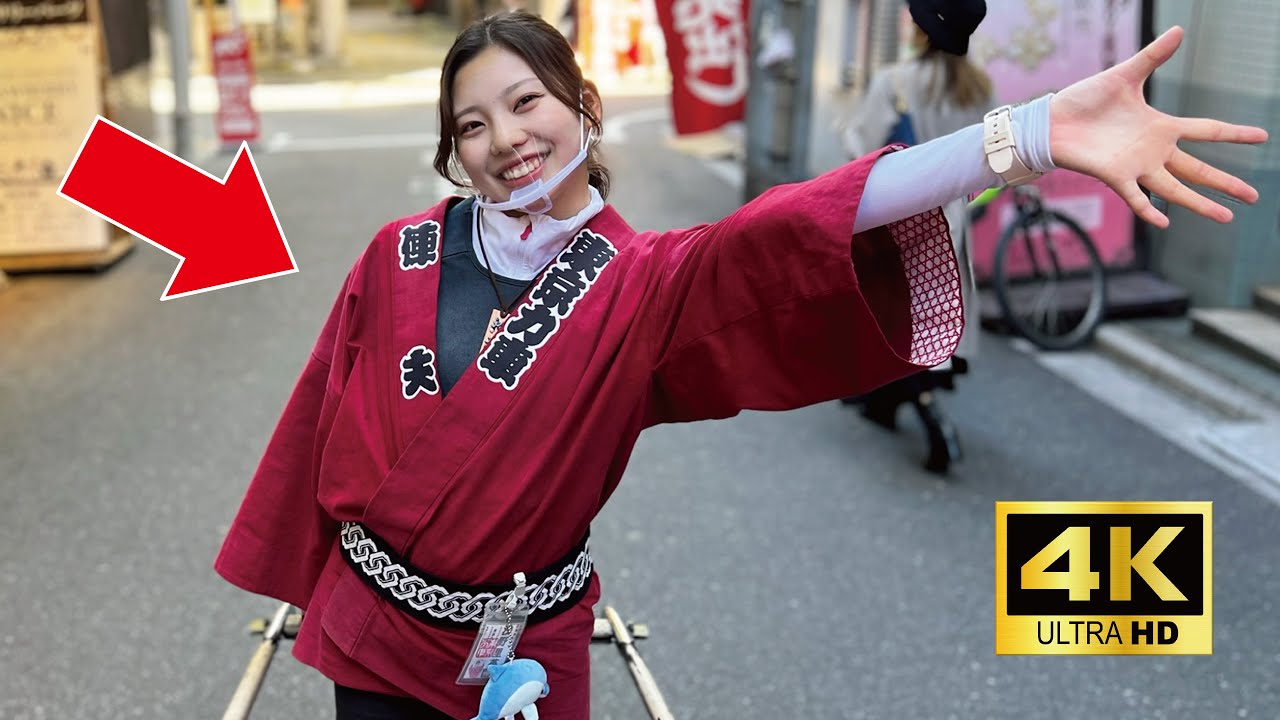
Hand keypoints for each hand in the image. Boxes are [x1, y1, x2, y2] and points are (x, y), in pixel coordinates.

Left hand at [1048, 26, 1267, 227]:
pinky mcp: (1114, 176)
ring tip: (1227, 217)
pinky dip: (1149, 209)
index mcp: (1160, 127)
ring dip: (1200, 203)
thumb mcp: (1124, 75)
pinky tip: (1165, 222)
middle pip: (1198, 169)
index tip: (1262, 137)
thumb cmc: (1084, 100)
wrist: (1051, 121)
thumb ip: (1153, 57)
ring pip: (1175, 189)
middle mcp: (1153, 151)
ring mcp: (1135, 166)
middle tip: (1254, 196)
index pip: (1207, 130)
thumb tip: (1180, 30)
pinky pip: (1136, 197)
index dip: (1234, 134)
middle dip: (1226, 182)